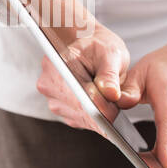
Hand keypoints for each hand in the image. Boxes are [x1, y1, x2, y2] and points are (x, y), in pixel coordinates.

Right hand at [35, 19, 132, 133]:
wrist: (95, 47)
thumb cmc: (101, 47)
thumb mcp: (111, 55)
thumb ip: (110, 75)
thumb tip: (112, 94)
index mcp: (59, 63)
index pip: (75, 91)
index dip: (94, 106)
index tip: (110, 116)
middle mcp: (49, 81)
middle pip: (75, 107)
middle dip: (98, 113)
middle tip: (117, 115)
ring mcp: (53, 96)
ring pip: (77, 116)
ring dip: (96, 118)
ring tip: (113, 111)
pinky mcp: (60, 107)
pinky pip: (78, 119)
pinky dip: (93, 120)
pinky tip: (106, 115)